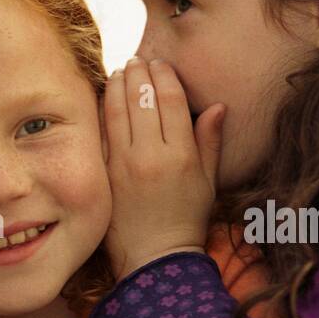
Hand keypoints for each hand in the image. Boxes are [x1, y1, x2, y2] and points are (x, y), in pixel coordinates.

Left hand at [101, 57, 225, 280]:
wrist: (156, 258)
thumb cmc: (186, 219)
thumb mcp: (208, 181)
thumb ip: (211, 141)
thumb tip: (217, 106)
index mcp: (181, 155)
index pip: (170, 99)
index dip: (165, 75)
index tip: (161, 63)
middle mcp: (151, 155)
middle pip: (142, 98)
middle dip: (139, 72)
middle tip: (138, 59)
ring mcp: (124, 164)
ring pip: (117, 109)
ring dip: (117, 84)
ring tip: (121, 71)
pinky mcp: (105, 173)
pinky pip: (101, 131)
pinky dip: (102, 109)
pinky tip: (104, 96)